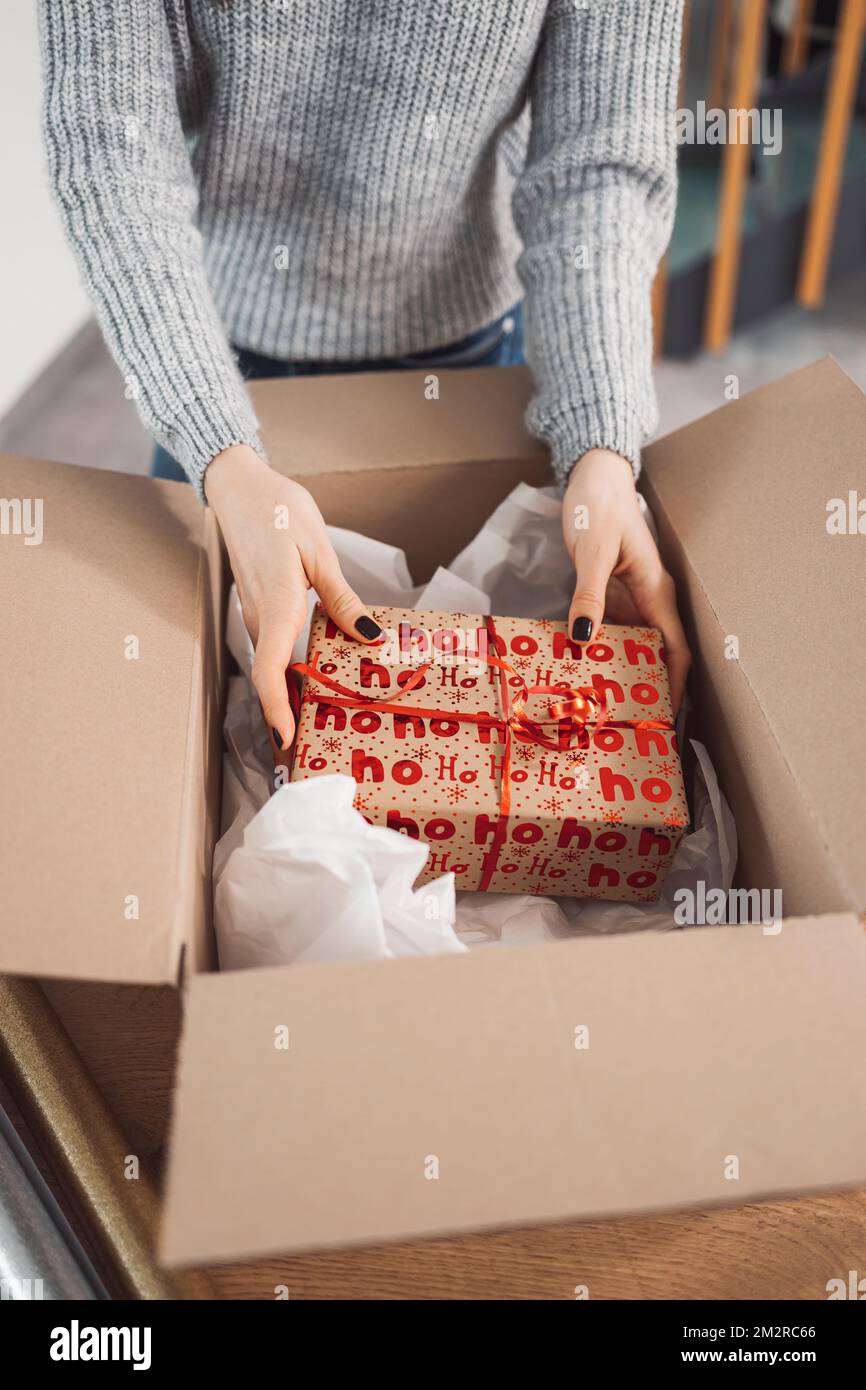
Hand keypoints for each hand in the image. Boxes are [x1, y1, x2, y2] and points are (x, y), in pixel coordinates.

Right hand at [205, 445, 383, 750]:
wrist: (239, 487)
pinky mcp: (259, 609)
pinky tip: (315, 680)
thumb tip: (370, 638)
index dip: (277, 710)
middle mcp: (260, 618)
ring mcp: (256, 615)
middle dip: (290, 718)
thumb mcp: (320, 552)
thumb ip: (342, 599)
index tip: (288, 742)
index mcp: (276, 605)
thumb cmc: (278, 510)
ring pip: (273, 668)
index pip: (270, 671)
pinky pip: (274, 650)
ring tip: (320, 727)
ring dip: (292, 699)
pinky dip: (290, 674)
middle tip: (316, 752)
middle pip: (273, 680)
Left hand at [562, 449, 690, 711]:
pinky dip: (598, 647)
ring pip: (633, 643)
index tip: (666, 717)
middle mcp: (649, 598)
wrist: (593, 477)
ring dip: (621, 669)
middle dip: (648, 686)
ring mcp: (630, 595)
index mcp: (656, 591)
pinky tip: (579, 665)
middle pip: (657, 652)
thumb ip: (588, 593)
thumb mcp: (592, 551)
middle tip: (628, 722)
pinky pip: (609, 627)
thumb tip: (583, 637)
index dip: (675, 685)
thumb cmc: (598, 507)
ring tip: (602, 704)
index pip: (676, 649)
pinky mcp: (610, 591)